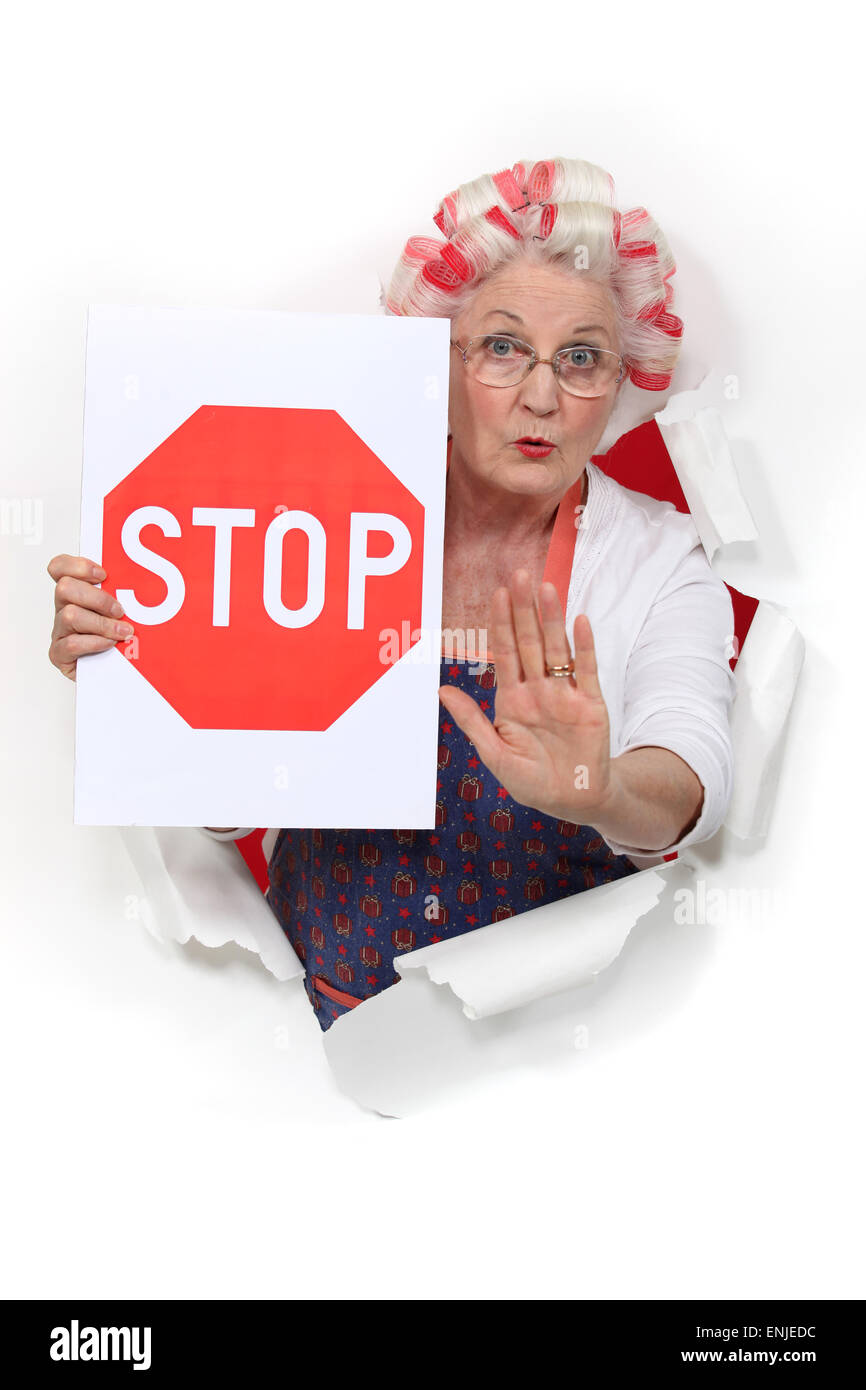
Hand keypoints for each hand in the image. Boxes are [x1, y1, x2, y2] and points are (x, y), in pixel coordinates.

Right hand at [47, 554, 133, 680]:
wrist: (114, 672)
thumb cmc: (118, 640)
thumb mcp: (122, 612)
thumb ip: (125, 596)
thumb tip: (147, 584)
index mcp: (75, 593)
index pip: (60, 568)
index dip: (78, 566)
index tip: (103, 574)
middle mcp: (63, 609)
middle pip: (65, 587)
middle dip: (98, 598)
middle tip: (120, 611)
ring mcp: (59, 631)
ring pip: (70, 615)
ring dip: (102, 623)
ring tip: (123, 632)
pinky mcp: (59, 654)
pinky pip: (71, 644)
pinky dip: (95, 643)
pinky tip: (110, 644)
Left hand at [437, 570, 612, 823]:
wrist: (573, 801)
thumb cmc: (532, 780)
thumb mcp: (495, 754)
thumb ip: (471, 721)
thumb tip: (441, 690)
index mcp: (512, 699)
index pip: (505, 653)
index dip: (501, 623)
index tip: (497, 593)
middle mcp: (538, 690)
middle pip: (529, 642)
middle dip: (524, 609)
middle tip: (520, 574)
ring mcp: (565, 694)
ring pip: (556, 649)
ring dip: (552, 619)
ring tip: (547, 588)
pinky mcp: (590, 704)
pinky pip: (587, 670)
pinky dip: (583, 646)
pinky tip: (580, 621)